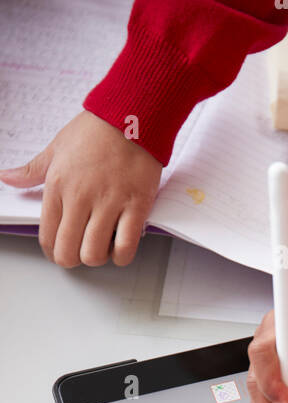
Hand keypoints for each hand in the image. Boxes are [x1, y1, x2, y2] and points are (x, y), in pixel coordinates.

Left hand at [0, 111, 161, 267]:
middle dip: (73, 259)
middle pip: (69, 252)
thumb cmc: (95, 131)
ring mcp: (109, 203)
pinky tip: (120, 246)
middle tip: (80, 252)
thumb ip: (31, 171)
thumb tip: (6, 178)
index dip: (53, 252)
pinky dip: (121, 256)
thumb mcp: (55, 148)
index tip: (61, 250)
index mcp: (58, 185)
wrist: (131, 117)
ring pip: (95, 254)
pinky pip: (125, 247)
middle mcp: (81, 197)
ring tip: (101, 246)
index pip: (47, 237)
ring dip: (97, 258)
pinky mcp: (135, 207)